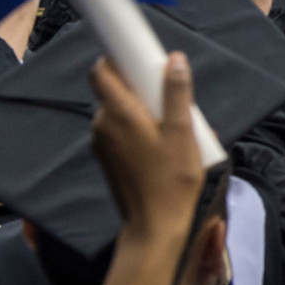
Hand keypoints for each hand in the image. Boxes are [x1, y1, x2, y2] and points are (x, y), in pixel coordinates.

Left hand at [88, 52, 205, 245]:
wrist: (154, 226)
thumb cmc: (171, 179)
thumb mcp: (183, 132)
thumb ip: (177, 93)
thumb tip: (174, 59)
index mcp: (118, 113)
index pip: (102, 71)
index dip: (116, 58)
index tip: (141, 57)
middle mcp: (103, 125)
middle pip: (114, 91)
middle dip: (139, 86)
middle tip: (171, 98)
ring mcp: (102, 144)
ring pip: (119, 112)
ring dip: (142, 110)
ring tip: (174, 126)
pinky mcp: (107, 160)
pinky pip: (120, 131)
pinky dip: (138, 128)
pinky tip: (164, 145)